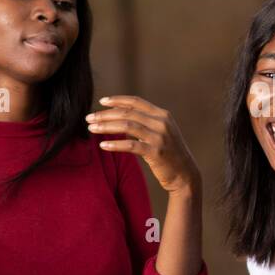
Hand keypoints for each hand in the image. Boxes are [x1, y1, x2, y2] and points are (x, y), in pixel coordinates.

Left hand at [86, 95, 200, 195]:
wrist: (185, 174)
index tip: (101, 101)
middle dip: (106, 114)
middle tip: (89, 118)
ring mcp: (159, 137)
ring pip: (127, 126)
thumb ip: (145, 123)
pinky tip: (103, 145)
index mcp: (162, 114)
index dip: (117, 100)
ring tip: (91, 129)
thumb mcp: (161, 132)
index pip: (136, 102)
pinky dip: (115, 144)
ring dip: (106, 126)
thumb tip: (120, 116)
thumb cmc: (169, 153)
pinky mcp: (156, 152)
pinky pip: (131, 145)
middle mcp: (161, 122)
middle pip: (128, 113)